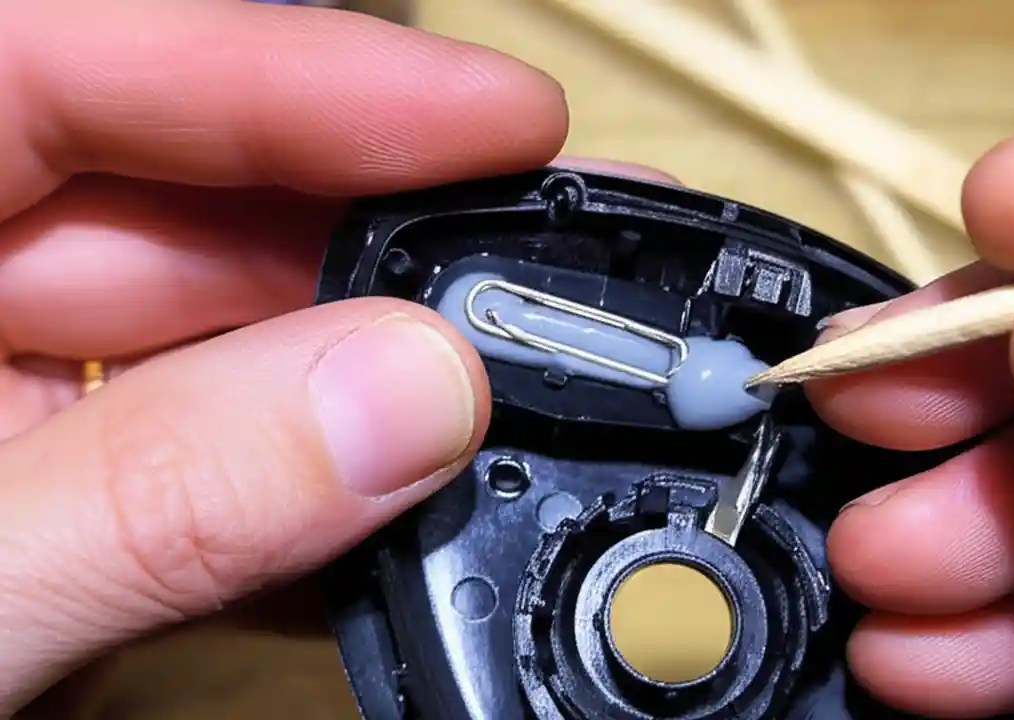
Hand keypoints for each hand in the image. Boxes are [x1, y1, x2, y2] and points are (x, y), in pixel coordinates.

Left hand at [0, 0, 573, 713]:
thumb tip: (404, 398)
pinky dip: (290, 489)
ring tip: (482, 408)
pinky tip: (381, 515)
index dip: (305, 74)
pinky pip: (179, 448)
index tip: (493, 118)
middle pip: (171, 200)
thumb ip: (147, 497)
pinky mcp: (16, 487)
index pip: (70, 64)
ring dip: (351, 385)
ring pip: (197, 336)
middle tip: (523, 282)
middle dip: (368, 248)